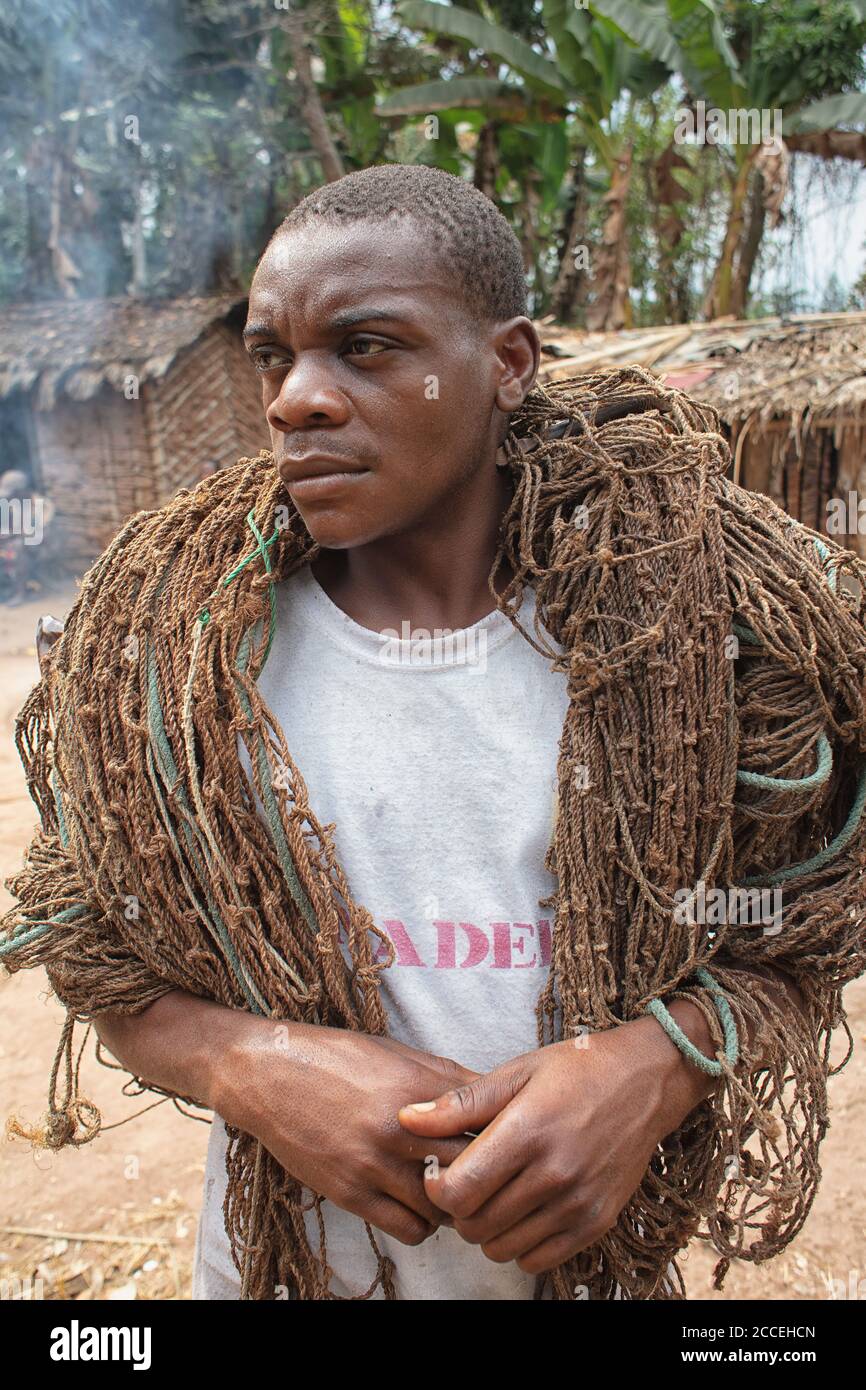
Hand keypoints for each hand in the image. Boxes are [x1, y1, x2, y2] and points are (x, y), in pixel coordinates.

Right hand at [216, 1022, 480, 1246]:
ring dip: (457, 1203)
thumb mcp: (395, 1052)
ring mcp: (374, 1165)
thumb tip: (492, 1093)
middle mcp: (399, 1129)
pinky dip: (425, 1224)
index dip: (503, 1132)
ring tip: (455, 1192)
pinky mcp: (351, 1194)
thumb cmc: (334, 1056)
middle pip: (472, 1166)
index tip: (506, 1137)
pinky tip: (420, 1205)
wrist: (269, 1075)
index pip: (484, 1122)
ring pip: (446, 1206)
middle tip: (490, 1171)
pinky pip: (410, 1228)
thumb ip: (444, 1076)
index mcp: (416, 1088)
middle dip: (487, 1170)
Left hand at [397, 1012, 716, 1273]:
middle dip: (459, 1208)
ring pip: (502, 1248)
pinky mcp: (596, 1222)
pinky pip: (538, 1260)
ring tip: (496, 1194)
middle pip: (475, 1225)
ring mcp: (578, 1203)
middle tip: (468, 1180)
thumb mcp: (516, 1072)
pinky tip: (523, 1210)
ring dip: (487, 1229)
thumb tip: (407, 1119)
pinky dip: (520, 1244)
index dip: (436, 1186)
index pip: (458, 1191)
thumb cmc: (575, 1071)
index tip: (441, 1170)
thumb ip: (459, 1104)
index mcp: (528, 1131)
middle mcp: (554, 1174)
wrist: (645, 1082)